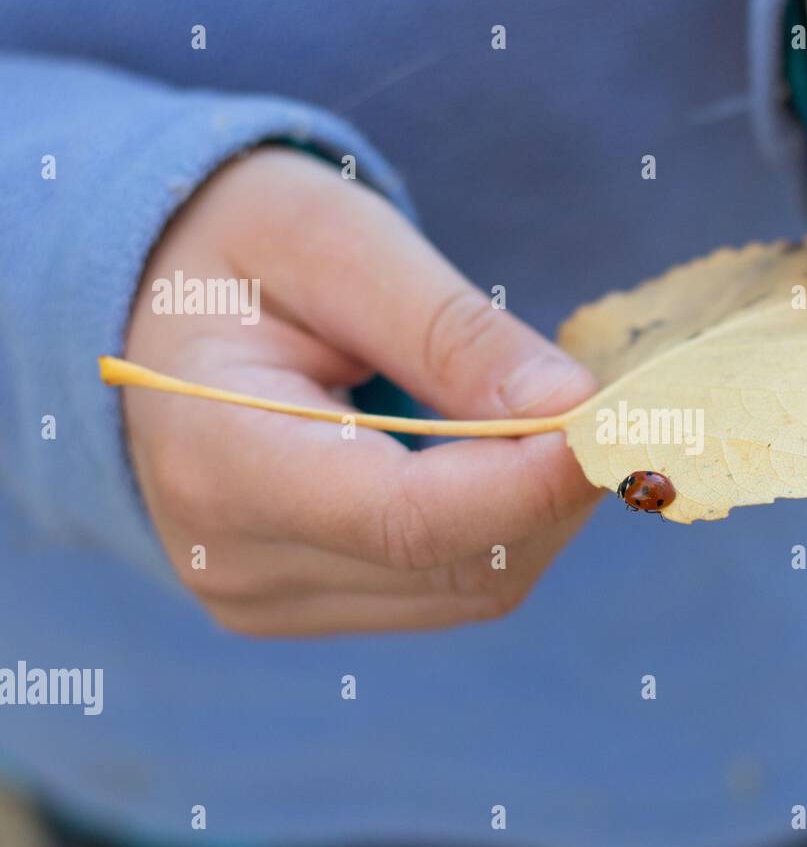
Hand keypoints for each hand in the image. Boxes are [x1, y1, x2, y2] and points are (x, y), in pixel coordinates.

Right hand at [123, 148, 598, 634]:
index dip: (529, 483)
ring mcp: (268, 598)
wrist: (149, 313)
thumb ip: (449, 328)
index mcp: (218, 458)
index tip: (617, 426)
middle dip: (552, 489)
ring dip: (537, 511)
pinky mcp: (304, 604)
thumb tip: (570, 405)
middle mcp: (237, 559)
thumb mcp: (334, 242)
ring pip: (468, 588)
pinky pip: (447, 588)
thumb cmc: (239, 254)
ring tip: (543, 420)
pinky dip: (502, 528)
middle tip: (608, 407)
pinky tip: (494, 459)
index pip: (405, 519)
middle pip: (456, 564)